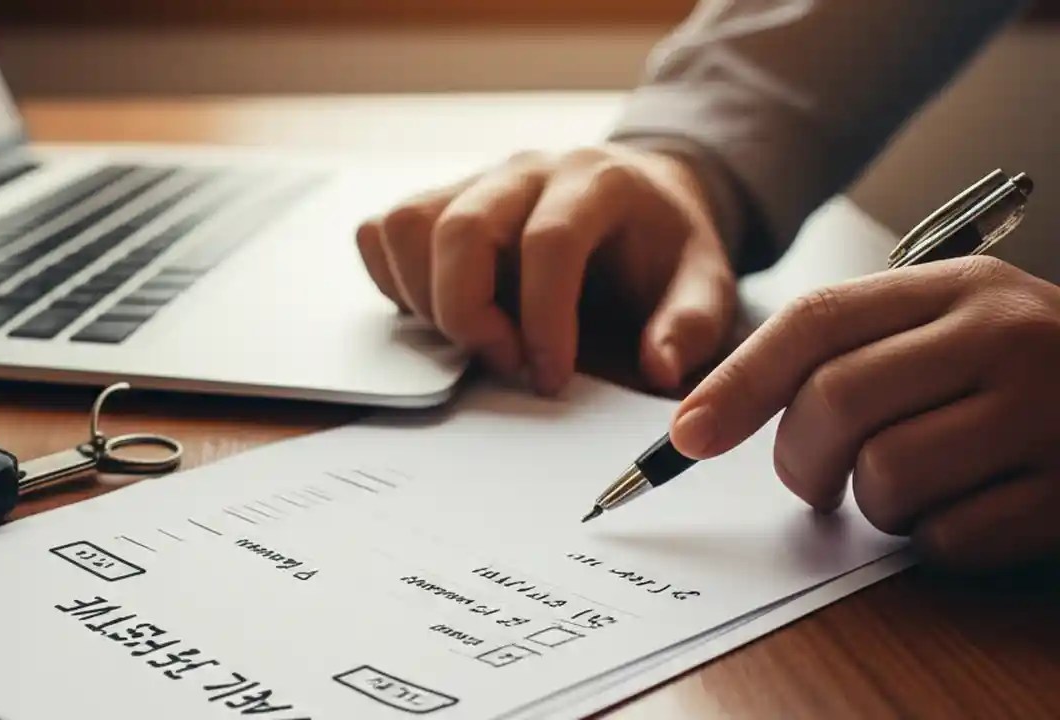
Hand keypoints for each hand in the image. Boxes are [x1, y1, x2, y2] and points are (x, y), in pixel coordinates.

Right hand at [356, 145, 736, 394]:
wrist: (639, 201)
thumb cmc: (663, 250)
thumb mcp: (704, 284)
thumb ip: (691, 325)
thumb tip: (657, 369)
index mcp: (596, 181)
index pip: (548, 241)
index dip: (544, 321)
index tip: (551, 377)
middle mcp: (525, 170)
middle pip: (459, 229)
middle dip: (470, 315)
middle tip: (507, 363)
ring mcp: (474, 181)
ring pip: (405, 228)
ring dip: (427, 302)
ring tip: (480, 338)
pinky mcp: (437, 201)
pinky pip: (381, 234)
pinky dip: (395, 284)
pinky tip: (446, 312)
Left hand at [672, 256, 1059, 570]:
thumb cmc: (1023, 371)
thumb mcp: (949, 327)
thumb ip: (850, 351)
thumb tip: (709, 415)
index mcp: (957, 287)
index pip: (815, 321)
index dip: (736, 383)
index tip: (686, 436)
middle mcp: (1004, 336)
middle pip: (834, 402)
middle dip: (797, 460)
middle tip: (811, 480)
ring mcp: (1046, 414)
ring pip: (884, 476)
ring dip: (872, 504)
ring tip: (911, 487)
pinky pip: (948, 539)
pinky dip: (932, 542)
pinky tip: (970, 511)